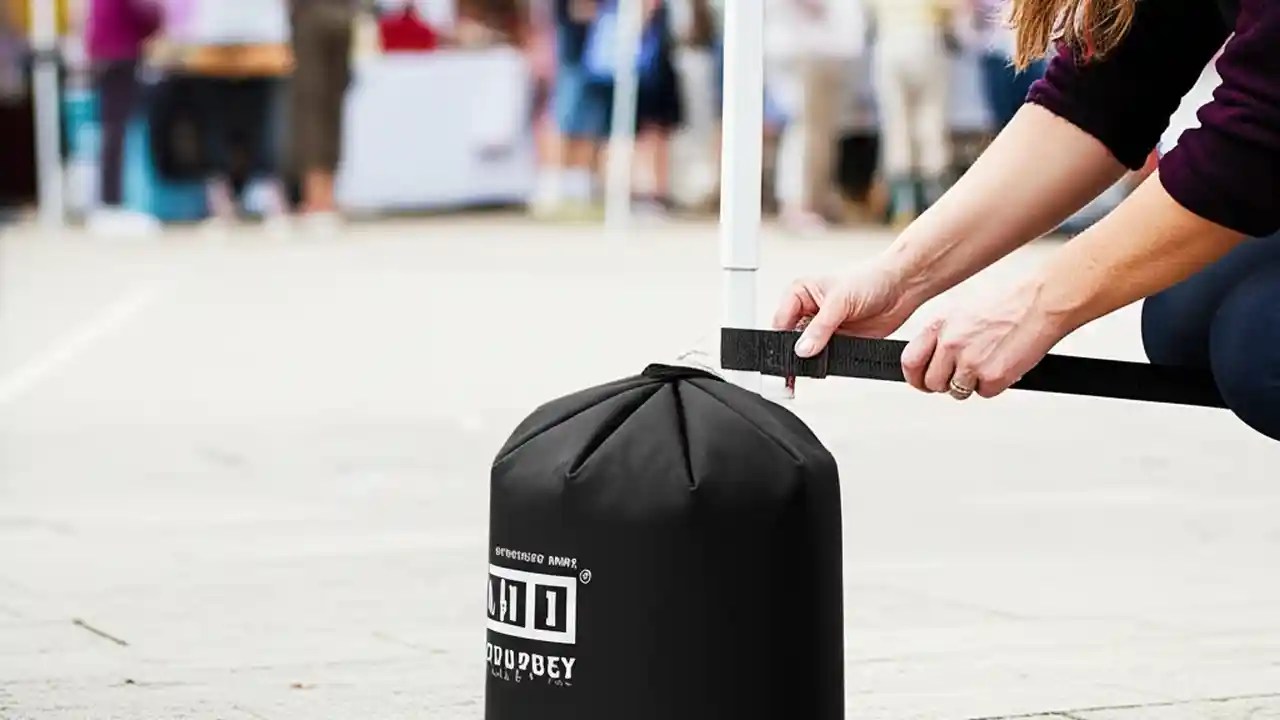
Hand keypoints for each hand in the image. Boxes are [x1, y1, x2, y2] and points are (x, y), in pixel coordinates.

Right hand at [772, 262, 920, 356]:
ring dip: (808, 363)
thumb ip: (820, 327)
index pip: (780, 322)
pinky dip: (824, 366)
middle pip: (790, 341)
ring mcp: (823, 329)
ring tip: (809, 370)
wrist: (902, 287)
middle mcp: (809, 312)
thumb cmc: (871, 278)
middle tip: (793, 370)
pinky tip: (825, 368)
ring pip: (806, 353)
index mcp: (800, 294)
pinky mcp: (838, 342)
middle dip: (793, 355)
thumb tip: (803, 349)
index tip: (785, 356)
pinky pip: (825, 360)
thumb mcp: (840, 300)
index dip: (780, 340)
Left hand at [901, 280, 1070, 398]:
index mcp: (940, 326)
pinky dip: (994, 384)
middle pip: (933, 383)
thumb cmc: (1009, 305)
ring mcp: (970, 363)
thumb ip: (944, 337)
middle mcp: (951, 344)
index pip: (910, 361)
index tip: (922, 381)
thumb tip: (934, 360)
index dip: (915, 377)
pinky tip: (1004, 363)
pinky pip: (985, 393)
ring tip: (989, 361)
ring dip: (972, 384)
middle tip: (965, 373)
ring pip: (957, 392)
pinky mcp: (992, 378)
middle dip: (947, 383)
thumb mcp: (963, 313)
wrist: (1041, 302)